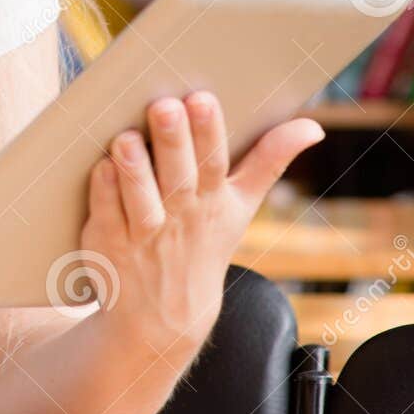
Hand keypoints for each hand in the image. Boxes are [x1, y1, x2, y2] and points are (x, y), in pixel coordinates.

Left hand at [80, 92, 323, 366]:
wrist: (167, 316)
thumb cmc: (203, 240)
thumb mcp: (241, 206)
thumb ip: (270, 161)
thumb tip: (314, 126)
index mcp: (213, 200)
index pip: (214, 163)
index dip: (209, 131)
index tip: (202, 98)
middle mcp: (179, 216)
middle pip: (178, 176)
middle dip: (173, 141)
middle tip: (164, 105)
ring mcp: (143, 233)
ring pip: (140, 198)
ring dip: (134, 169)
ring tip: (126, 138)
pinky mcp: (109, 242)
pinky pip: (106, 214)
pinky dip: (103, 192)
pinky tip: (99, 165)